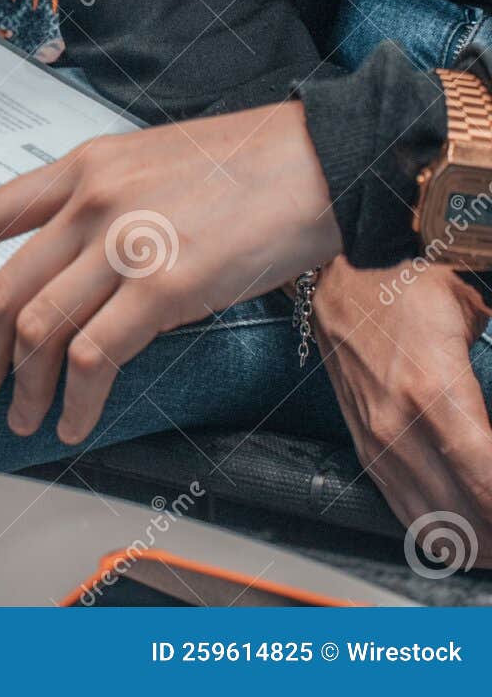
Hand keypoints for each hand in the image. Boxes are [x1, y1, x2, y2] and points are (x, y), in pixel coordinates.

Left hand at [0, 101, 341, 443]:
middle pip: (4, 291)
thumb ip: (94, 210)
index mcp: (79, 169)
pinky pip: (97, 356)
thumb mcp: (145, 167)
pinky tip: (75, 420)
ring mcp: (125, 244)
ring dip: (25, 387)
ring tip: (22, 418)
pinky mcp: (166, 286)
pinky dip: (77, 400)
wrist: (320, 162)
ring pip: (42, 330)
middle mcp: (90, 203)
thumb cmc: (242, 167)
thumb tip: (60, 274)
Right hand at [314, 257, 491, 565]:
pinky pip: (401, 503)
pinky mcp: (364, 441)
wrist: (337, 271)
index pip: (487, 479)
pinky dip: (437, 531)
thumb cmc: (406, 282)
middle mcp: (400, 427)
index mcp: (434, 394)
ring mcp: (377, 439)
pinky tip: (462, 542)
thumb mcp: (471, 308)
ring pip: (432, 518)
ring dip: (476, 543)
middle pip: (465, 511)